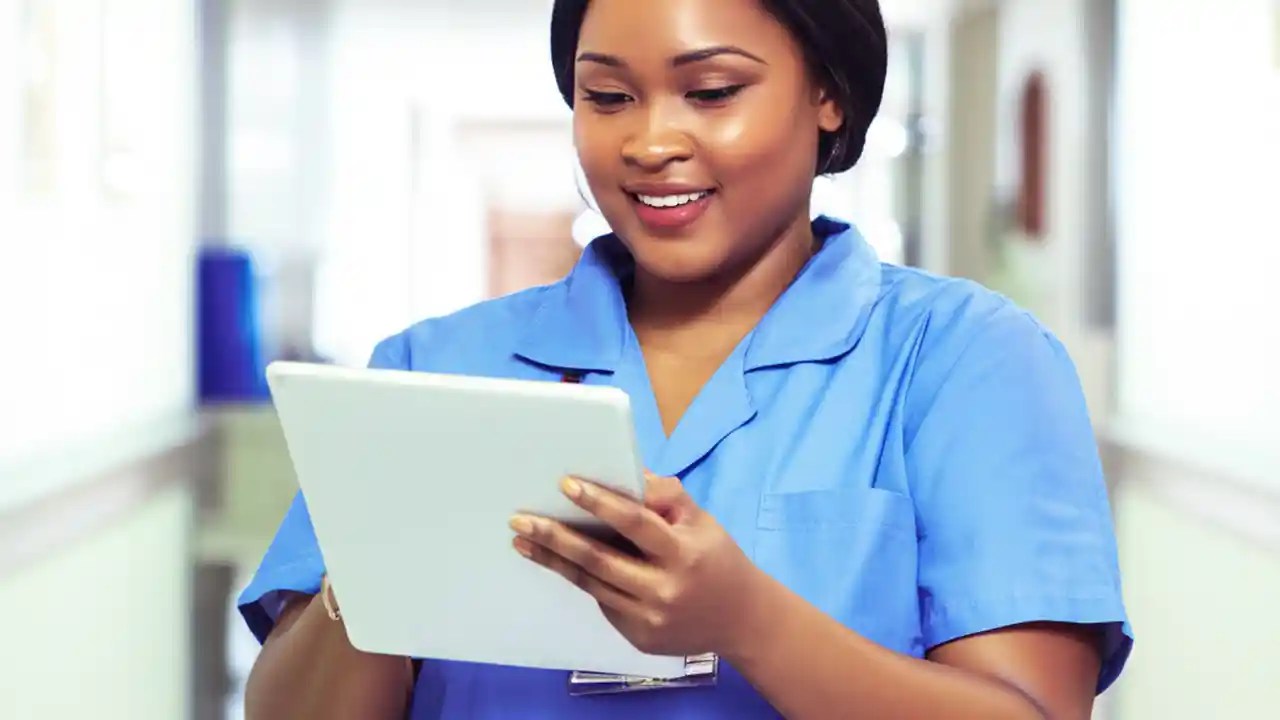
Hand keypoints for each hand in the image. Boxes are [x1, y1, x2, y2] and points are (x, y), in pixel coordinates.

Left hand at [509, 473, 767, 657]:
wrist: (742, 620)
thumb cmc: (717, 558)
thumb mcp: (702, 520)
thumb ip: (665, 497)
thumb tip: (620, 476)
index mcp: (683, 553)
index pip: (635, 523)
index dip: (600, 502)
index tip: (566, 484)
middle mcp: (664, 589)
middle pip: (600, 560)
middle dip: (556, 537)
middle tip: (520, 520)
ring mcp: (649, 618)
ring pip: (591, 584)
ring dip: (554, 560)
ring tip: (523, 540)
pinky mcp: (638, 636)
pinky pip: (603, 602)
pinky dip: (581, 579)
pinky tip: (560, 561)